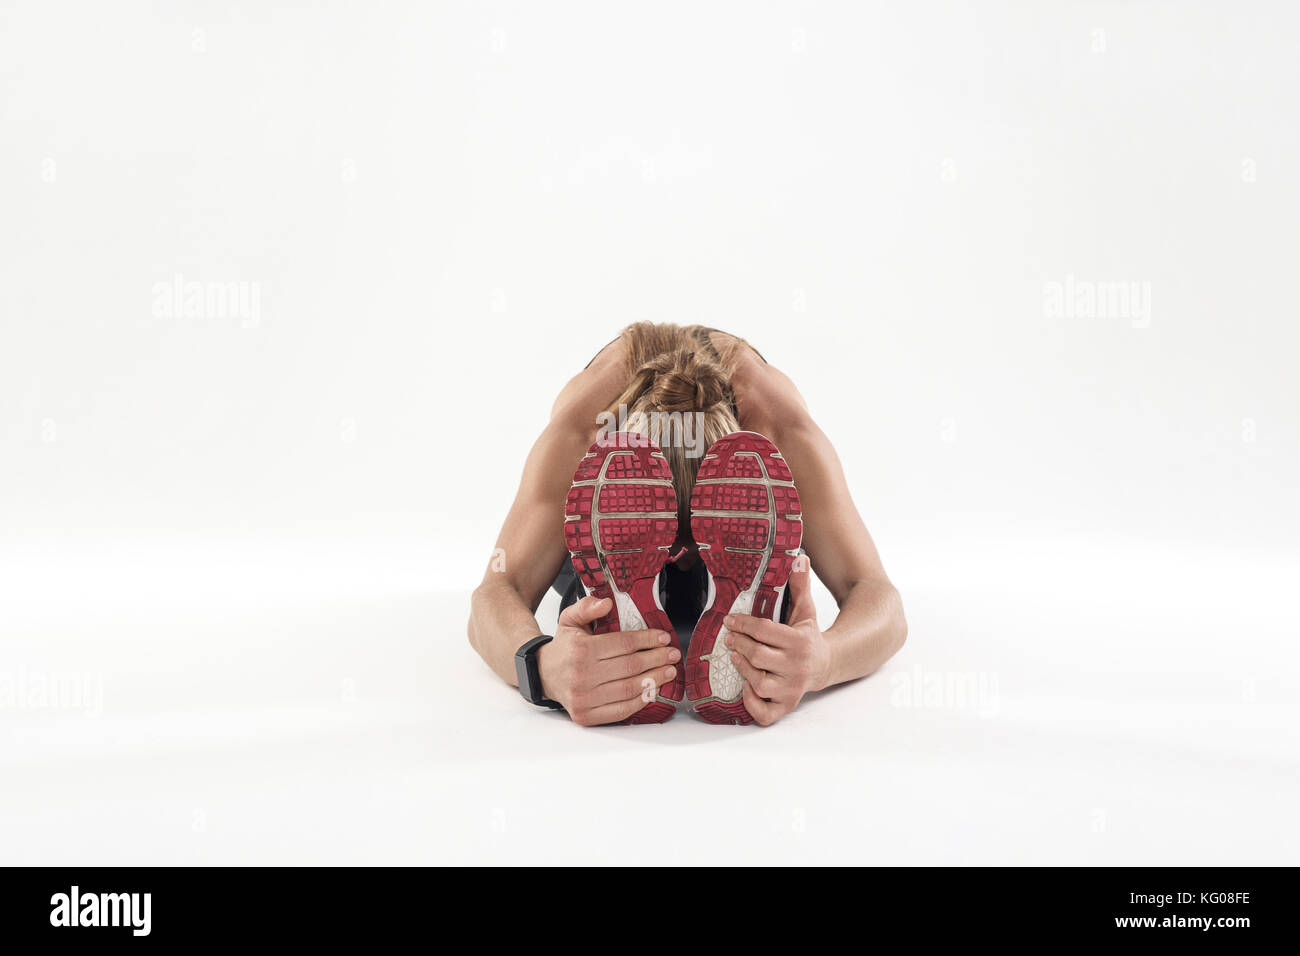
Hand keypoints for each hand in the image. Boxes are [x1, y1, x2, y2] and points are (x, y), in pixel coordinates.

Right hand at [538, 595, 679, 725]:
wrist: (543, 674)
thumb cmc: (564, 647)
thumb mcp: (569, 619)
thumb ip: (587, 607)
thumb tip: (606, 603)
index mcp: (581, 650)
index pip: (624, 644)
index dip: (648, 640)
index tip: (663, 638)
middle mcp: (582, 675)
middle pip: (631, 667)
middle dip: (657, 659)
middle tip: (672, 655)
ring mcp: (584, 698)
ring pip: (629, 689)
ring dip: (655, 680)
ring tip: (668, 671)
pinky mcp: (586, 716)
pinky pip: (621, 710)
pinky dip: (640, 701)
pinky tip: (652, 691)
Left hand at [725, 555, 829, 725]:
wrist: (826, 665)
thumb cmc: (808, 636)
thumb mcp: (805, 610)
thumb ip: (800, 585)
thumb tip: (799, 558)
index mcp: (800, 642)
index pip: (765, 631)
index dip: (743, 624)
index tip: (729, 620)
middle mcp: (797, 667)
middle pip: (759, 656)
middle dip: (740, 644)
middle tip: (729, 637)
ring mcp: (792, 689)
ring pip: (760, 683)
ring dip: (744, 670)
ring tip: (736, 656)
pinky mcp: (787, 706)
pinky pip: (766, 713)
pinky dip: (752, 704)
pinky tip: (746, 689)